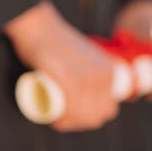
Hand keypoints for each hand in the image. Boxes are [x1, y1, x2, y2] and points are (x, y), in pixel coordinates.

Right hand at [5, 2, 118, 131]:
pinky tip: (52, 117)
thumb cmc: (59, 44)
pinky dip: (60, 120)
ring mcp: (87, 78)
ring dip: (66, 123)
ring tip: (54, 118)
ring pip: (81, 117)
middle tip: (60, 117)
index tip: (72, 114)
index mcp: (111, 72)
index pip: (107, 109)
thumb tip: (96, 99)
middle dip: (78, 122)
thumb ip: (96, 72)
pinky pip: (68, 111)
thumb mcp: (88, 58)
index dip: (89, 116)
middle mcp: (103, 75)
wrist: (40, 27)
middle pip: (96, 117)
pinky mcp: (69, 79)